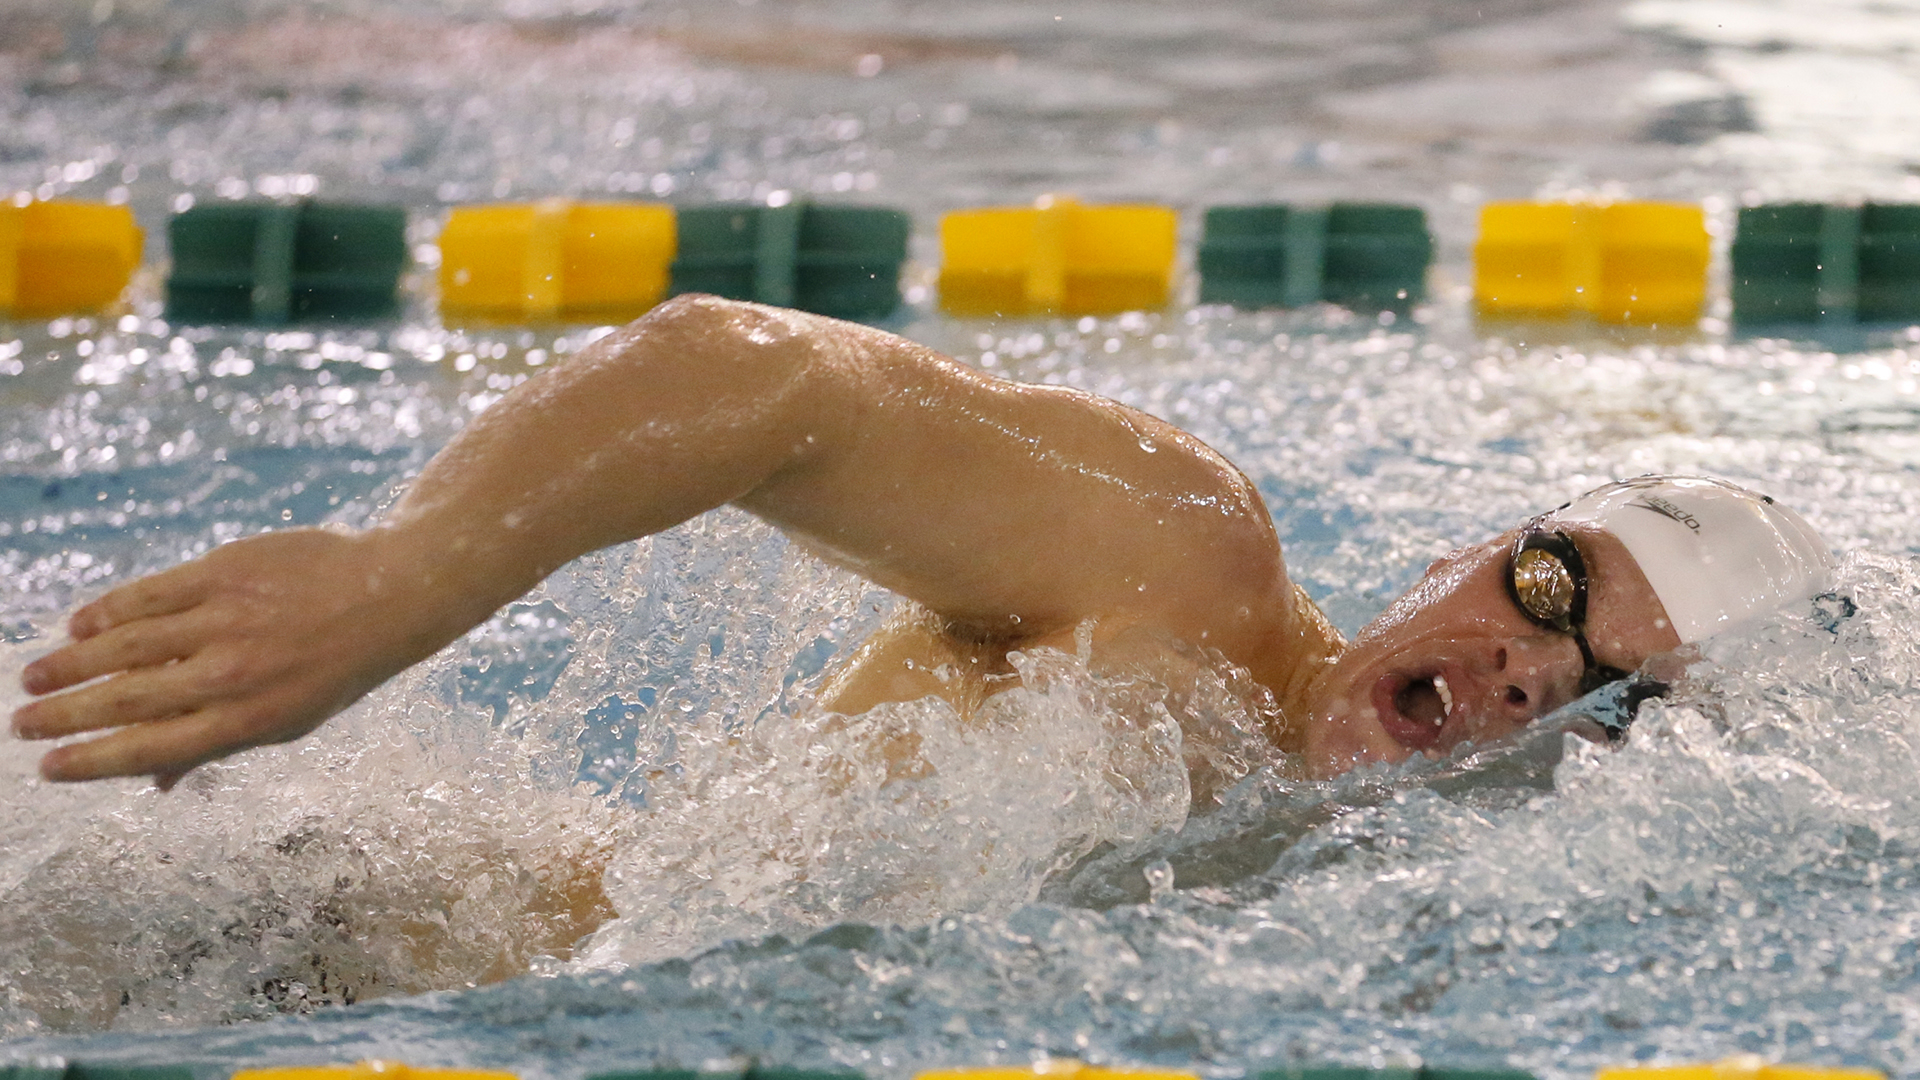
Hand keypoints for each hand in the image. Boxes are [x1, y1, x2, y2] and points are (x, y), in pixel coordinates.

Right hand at [12, 528, 442, 786]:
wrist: (391, 591)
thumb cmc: (336, 666)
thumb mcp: (289, 721)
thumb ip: (217, 746)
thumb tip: (152, 785)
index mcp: (248, 721)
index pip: (149, 749)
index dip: (91, 761)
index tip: (47, 768)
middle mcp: (233, 674)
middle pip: (126, 698)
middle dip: (65, 715)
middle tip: (22, 724)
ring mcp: (226, 619)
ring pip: (125, 645)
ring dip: (70, 664)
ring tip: (34, 679)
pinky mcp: (224, 571)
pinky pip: (149, 594)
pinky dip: (107, 611)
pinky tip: (79, 625)